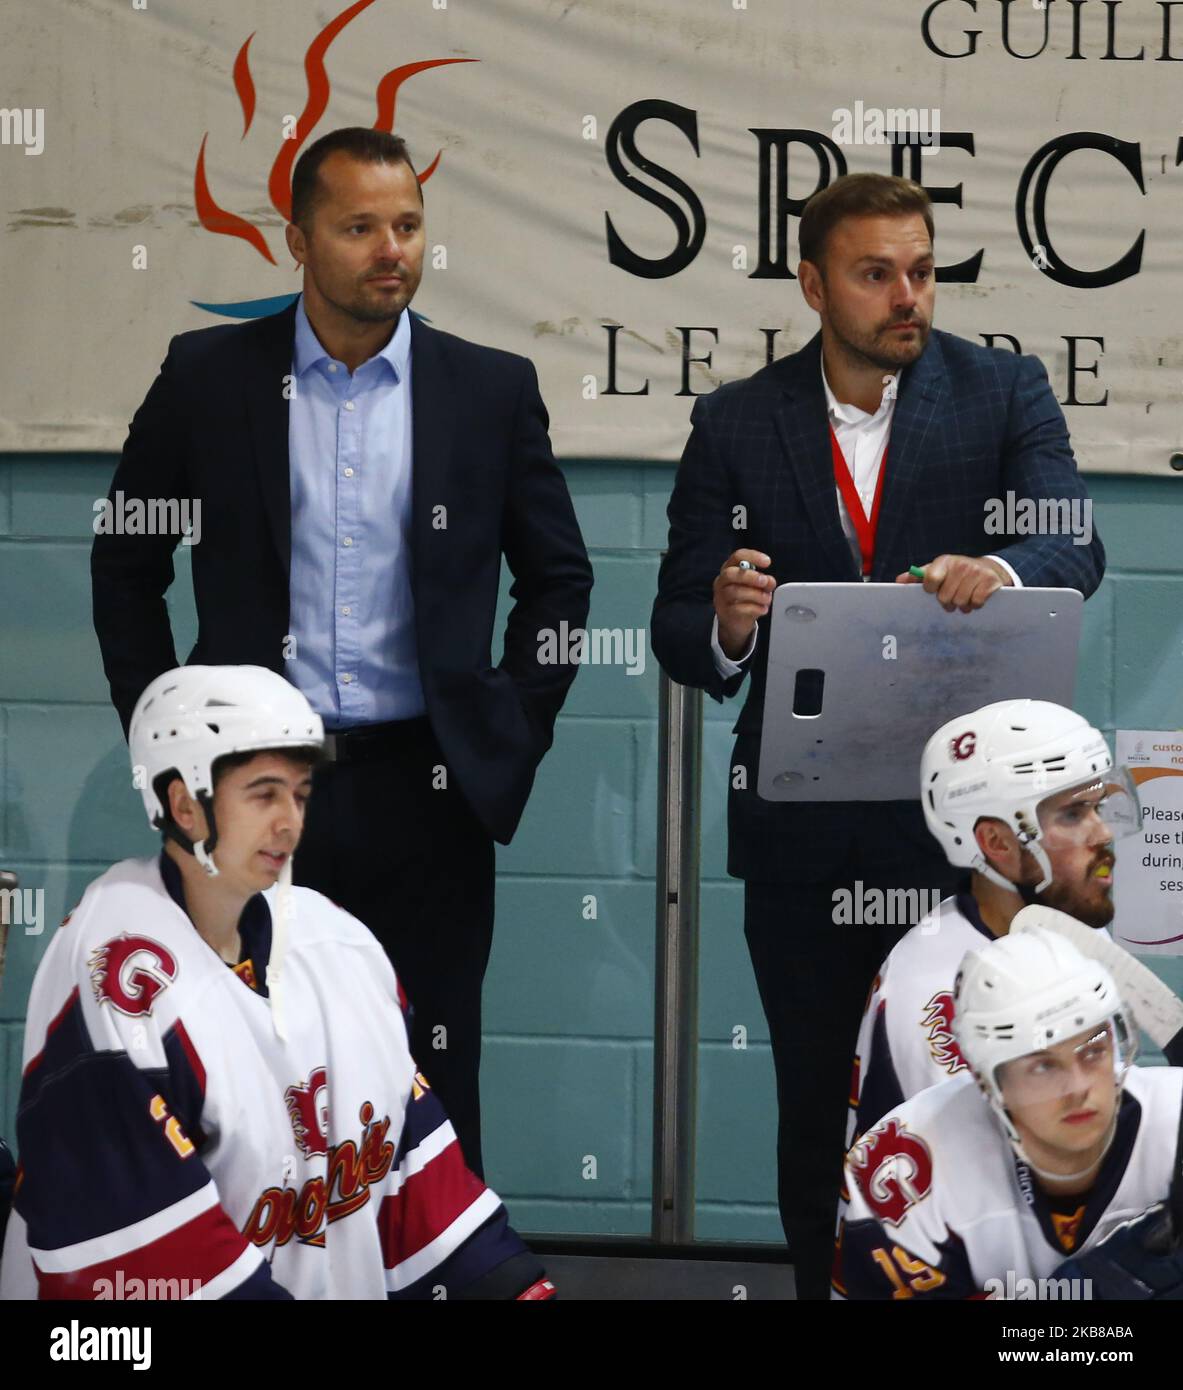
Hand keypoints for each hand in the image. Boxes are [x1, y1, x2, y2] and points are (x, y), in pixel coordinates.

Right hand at [714, 549, 775, 658]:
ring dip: (756, 595)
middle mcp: (722, 582)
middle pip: (730, 574)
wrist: (735, 622)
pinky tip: (762, 609)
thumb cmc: (745, 599)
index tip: (767, 562)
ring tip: (767, 599)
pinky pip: (738, 609)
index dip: (753, 556)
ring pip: (735, 592)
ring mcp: (721, 598)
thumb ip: (764, 581)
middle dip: (751, 577)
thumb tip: (770, 581)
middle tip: (765, 582)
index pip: (737, 556)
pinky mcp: (725, 612)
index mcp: (729, 569)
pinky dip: (755, 608)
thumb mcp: (756, 587)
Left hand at [895, 554, 1011, 612]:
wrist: (988, 569)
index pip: (930, 580)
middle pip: (945, 597)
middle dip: (947, 602)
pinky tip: (975, 598)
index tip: (934, 591)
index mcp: (944, 561)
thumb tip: (899, 581)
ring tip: (963, 599)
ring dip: (962, 605)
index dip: (931, 590)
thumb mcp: (937, 571)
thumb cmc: (956, 574)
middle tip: (951, 598)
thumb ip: (918, 577)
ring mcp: (977, 572)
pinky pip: (977, 602)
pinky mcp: (990, 581)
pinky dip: (975, 605)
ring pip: (961, 602)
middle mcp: (960, 564)